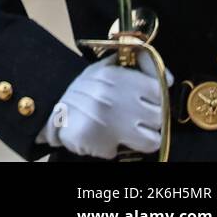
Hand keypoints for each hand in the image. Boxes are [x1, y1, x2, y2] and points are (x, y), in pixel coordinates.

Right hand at [38, 52, 172, 158]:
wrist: (49, 107)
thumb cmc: (81, 87)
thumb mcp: (103, 68)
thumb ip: (131, 66)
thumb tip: (167, 77)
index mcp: (118, 78)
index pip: (159, 89)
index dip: (156, 95)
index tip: (149, 98)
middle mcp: (119, 100)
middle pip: (159, 116)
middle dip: (150, 117)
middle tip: (136, 115)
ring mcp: (114, 125)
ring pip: (152, 139)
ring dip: (141, 136)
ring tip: (128, 130)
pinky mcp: (105, 144)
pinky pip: (127, 150)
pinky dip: (121, 147)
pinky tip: (110, 138)